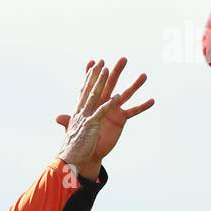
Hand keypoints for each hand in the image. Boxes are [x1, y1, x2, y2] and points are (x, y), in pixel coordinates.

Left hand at [55, 57, 153, 176]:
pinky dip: (143, 106)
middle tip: (123, 59)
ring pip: (126, 94)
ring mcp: (114, 109)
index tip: (94, 61)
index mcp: (93, 101)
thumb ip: (68, 121)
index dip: (92, 73)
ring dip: (135, 85)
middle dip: (117, 71)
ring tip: (144, 75)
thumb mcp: (76, 129)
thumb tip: (57, 118)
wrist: (90, 151)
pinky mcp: (121, 118)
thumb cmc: (82, 137)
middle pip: (112, 83)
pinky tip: (152, 100)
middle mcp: (104, 102)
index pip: (92, 85)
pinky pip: (134, 111)